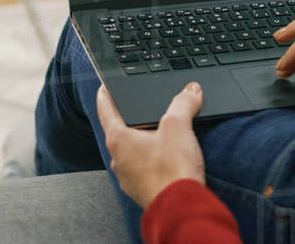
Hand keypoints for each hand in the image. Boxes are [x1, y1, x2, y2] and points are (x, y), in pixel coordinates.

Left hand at [96, 83, 204, 208]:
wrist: (181, 208)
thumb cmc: (173, 170)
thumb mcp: (179, 126)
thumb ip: (183, 103)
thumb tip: (190, 90)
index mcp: (119, 139)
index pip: (105, 109)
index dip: (106, 94)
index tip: (104, 86)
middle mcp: (118, 159)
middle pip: (120, 130)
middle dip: (132, 118)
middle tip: (143, 107)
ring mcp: (128, 177)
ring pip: (132, 151)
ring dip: (143, 139)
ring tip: (162, 132)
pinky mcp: (141, 189)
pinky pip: (142, 167)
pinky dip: (152, 158)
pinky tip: (167, 157)